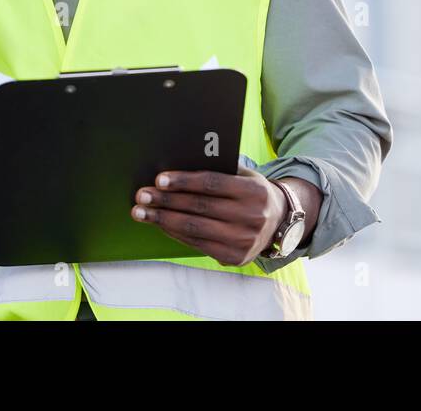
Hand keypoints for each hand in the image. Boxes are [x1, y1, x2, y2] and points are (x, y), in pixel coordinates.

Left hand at [131, 165, 296, 266]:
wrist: (278, 223)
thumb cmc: (252, 193)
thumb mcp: (245, 176)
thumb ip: (220, 170)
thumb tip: (179, 163)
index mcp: (254, 191)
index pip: (212, 184)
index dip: (184, 181)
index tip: (159, 179)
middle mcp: (251, 217)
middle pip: (199, 207)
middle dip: (166, 201)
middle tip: (142, 195)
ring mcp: (242, 241)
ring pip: (194, 228)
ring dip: (163, 219)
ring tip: (141, 212)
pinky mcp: (234, 257)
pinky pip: (197, 244)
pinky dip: (175, 233)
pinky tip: (160, 223)